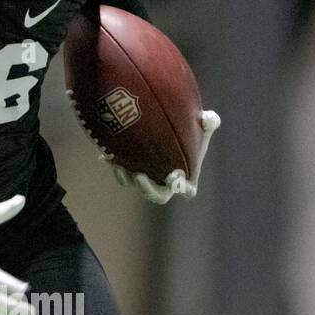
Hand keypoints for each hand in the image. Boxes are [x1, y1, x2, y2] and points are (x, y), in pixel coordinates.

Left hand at [103, 109, 220, 202]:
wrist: (167, 124)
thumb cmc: (191, 128)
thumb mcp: (203, 122)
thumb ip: (209, 121)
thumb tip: (209, 119)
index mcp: (185, 177)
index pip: (187, 189)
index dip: (182, 187)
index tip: (175, 178)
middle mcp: (165, 182)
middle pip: (157, 196)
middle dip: (147, 189)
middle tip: (139, 176)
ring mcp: (147, 178)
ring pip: (134, 184)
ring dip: (126, 177)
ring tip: (118, 163)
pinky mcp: (131, 170)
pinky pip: (121, 174)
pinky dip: (114, 164)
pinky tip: (106, 155)